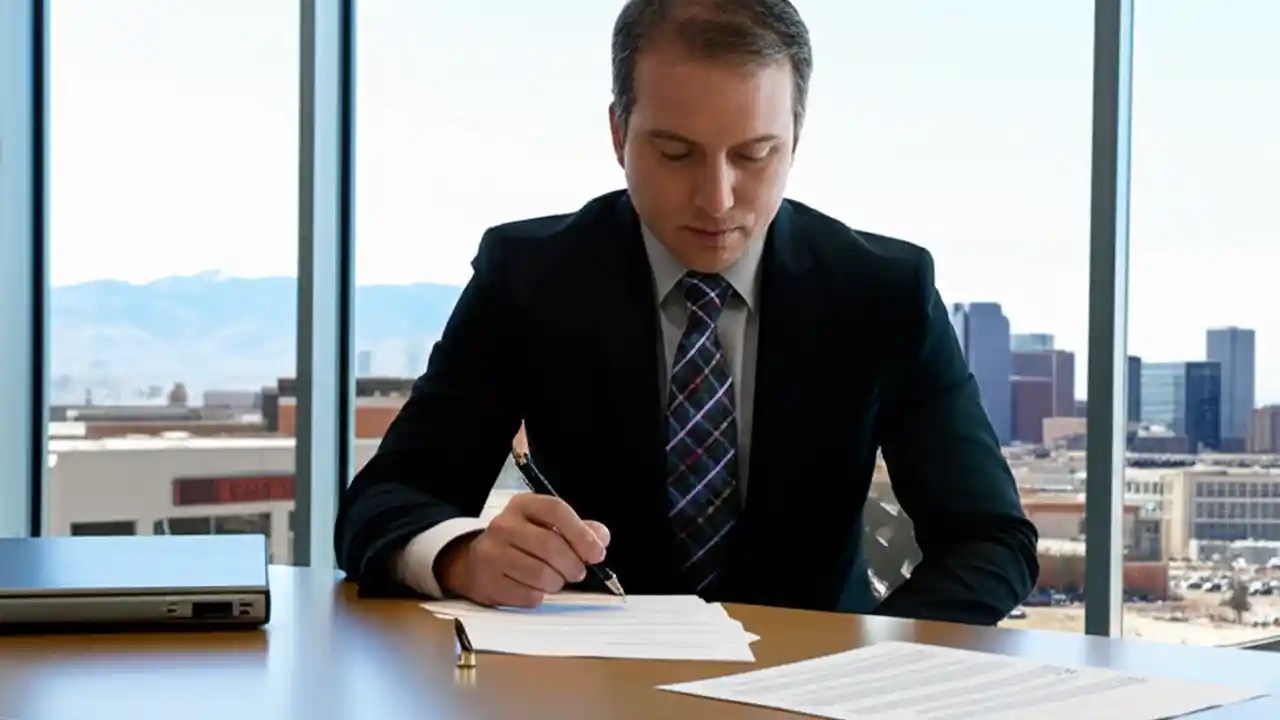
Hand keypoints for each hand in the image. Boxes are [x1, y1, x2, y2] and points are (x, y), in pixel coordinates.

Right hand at [436, 493, 610, 607]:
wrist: (473, 562)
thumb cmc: (519, 542)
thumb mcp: (546, 526)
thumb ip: (578, 530)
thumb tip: (601, 538)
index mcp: (523, 505)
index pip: (556, 511)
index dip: (581, 534)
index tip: (597, 553)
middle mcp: (504, 525)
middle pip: (551, 546)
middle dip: (573, 565)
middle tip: (577, 572)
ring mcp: (492, 553)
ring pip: (541, 575)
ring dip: (556, 583)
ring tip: (554, 579)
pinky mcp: (488, 581)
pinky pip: (528, 596)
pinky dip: (539, 596)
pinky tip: (533, 588)